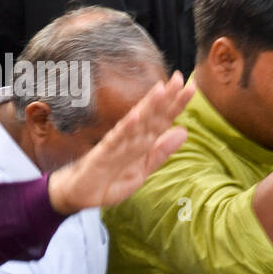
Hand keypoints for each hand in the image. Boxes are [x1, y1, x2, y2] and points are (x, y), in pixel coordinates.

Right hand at [47, 72, 194, 214]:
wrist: (81, 195)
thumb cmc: (111, 180)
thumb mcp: (143, 169)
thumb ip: (162, 151)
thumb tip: (184, 131)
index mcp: (142, 141)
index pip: (162, 120)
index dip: (176, 105)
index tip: (191, 88)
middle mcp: (131, 138)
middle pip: (151, 115)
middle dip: (166, 98)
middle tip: (179, 78)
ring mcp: (117, 143)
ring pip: (135, 122)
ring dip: (148, 106)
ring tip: (161, 90)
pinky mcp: (103, 153)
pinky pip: (116, 139)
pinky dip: (126, 128)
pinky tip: (136, 116)